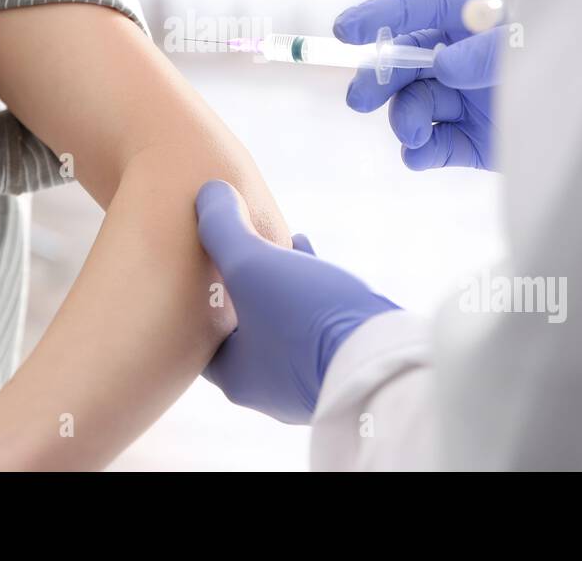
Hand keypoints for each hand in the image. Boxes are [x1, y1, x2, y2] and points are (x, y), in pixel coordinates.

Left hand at [195, 180, 399, 424]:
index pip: (200, 337)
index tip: (198, 264)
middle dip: (239, 285)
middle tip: (236, 248)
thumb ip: (223, 229)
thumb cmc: (306, 319)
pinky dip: (307, 286)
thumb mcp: (251, 265)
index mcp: (237, 376)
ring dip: (276, 282)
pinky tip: (308, 252)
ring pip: (280, 322)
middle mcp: (271, 387)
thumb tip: (209, 195)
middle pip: (242, 327)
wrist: (386, 357)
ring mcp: (310, 379)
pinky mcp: (343, 362)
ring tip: (274, 242)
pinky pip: (315, 321)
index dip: (196, 298)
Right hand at [333, 0, 503, 170]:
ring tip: (417, 132)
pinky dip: (421, 152)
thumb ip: (489, 53)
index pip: (416, 6)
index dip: (379, 15)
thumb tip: (443, 68)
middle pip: (404, 61)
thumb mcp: (537, 44)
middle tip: (360, 100)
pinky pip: (433, 147)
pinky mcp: (472, 143)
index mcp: (475, 17)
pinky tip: (421, 154)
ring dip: (405, 117)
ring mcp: (465, 101)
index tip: (344, 31)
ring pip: (413, 106)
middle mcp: (463, 57)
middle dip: (379, 78)